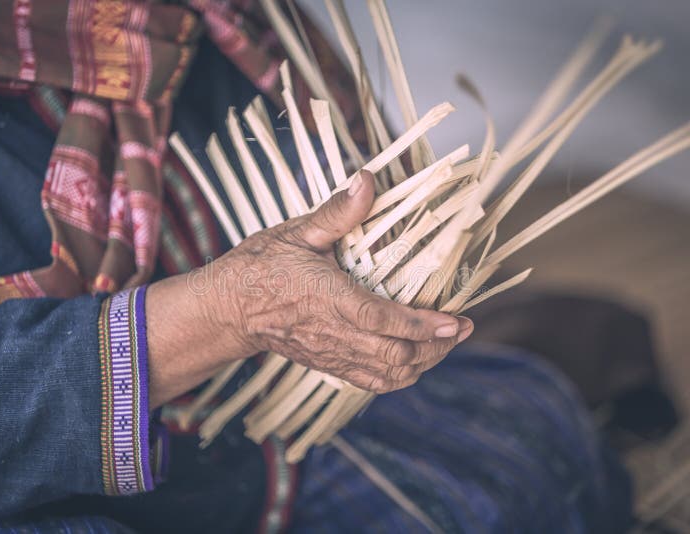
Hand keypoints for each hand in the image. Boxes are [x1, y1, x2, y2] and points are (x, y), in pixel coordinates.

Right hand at [202, 170, 472, 392]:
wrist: (227, 309)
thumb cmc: (261, 265)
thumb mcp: (297, 231)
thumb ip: (337, 211)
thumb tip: (368, 178)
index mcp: (328, 298)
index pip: (382, 320)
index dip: (422, 326)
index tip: (456, 321)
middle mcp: (333, 333)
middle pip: (394, 354)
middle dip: (435, 346)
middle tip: (462, 329)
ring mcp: (331, 353)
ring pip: (386, 373)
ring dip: (423, 363)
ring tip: (445, 344)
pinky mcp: (328, 364)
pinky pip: (369, 382)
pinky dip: (398, 377)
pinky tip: (414, 362)